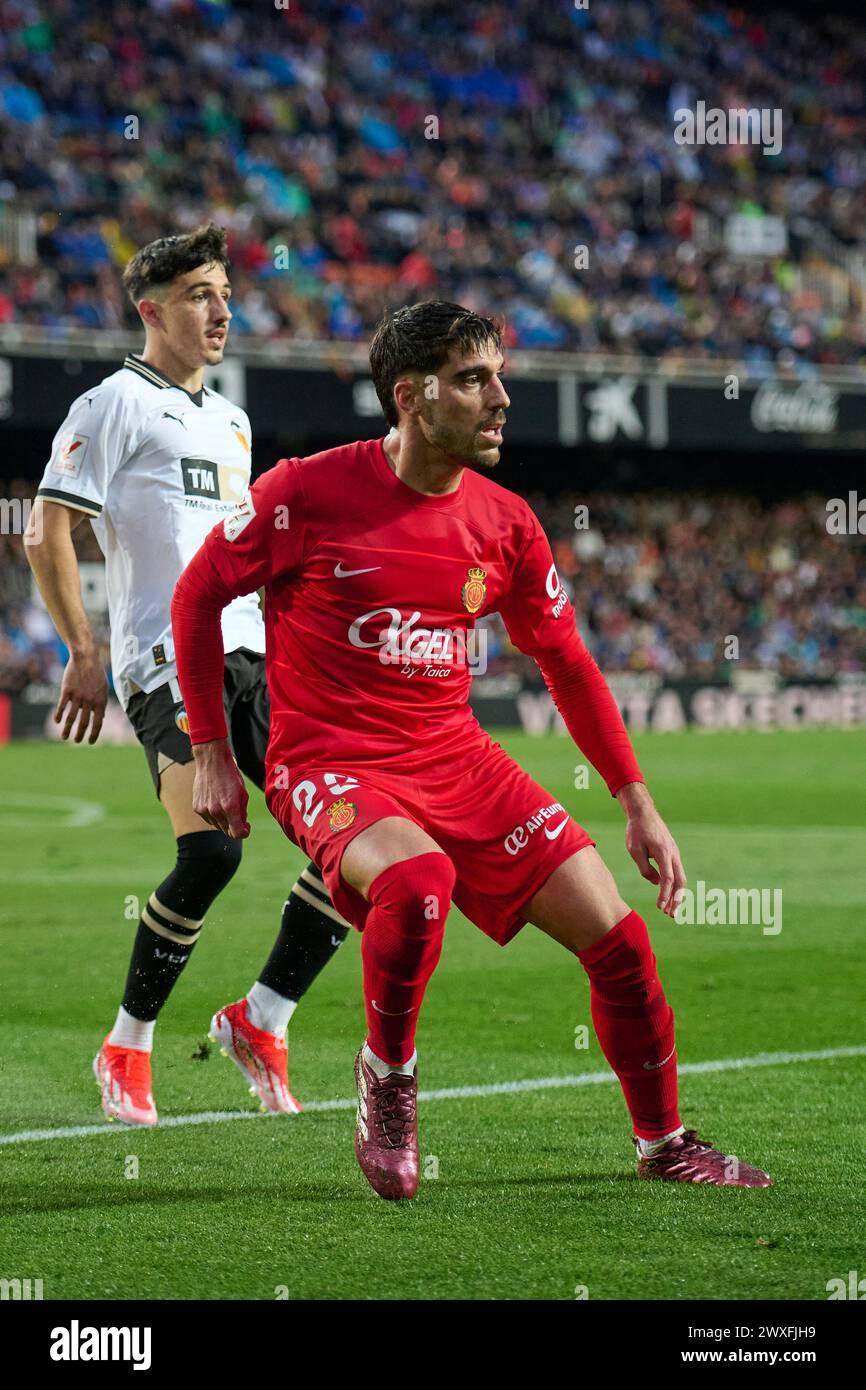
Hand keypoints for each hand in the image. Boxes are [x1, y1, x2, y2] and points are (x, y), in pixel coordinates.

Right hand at [55, 649, 107, 743]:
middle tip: (77, 741)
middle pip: (84, 723)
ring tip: (64, 737)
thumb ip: (102, 703)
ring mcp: (78, 696)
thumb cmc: (96, 673)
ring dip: (67, 729)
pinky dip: (59, 715)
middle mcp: (89, 700)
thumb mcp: (103, 688)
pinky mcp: (67, 690)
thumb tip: (102, 717)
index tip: (90, 742)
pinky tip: (57, 721)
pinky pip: (62, 706)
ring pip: (71, 717)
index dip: (94, 734)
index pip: (98, 722)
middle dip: (80, 735)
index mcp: (100, 701)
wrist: (86, 658)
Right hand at [192, 740, 249, 838]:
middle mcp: (216, 811)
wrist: (212, 762)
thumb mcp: (243, 792)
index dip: (245, 832)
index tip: (246, 826)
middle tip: (238, 816)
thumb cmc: (230, 775)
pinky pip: (208, 819)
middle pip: (227, 831)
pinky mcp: (197, 808)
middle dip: (235, 826)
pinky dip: (214, 815)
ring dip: (224, 821)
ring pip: (217, 826)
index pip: (238, 833)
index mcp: (230, 807)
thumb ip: (242, 811)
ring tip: (226, 805)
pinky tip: (216, 802)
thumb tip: (241, 825)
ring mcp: (204, 810)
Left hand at [616, 782, 686, 917]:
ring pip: (681, 878)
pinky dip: (675, 886)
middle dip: (677, 900)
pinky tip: (668, 895)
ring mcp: (675, 853)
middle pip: (680, 881)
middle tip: (671, 915)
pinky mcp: (673, 853)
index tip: (660, 908)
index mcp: (664, 853)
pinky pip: (677, 872)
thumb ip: (645, 868)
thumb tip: (656, 883)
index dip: (665, 895)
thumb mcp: (634, 850)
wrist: (644, 813)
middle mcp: (673, 854)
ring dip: (677, 895)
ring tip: (671, 910)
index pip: (668, 879)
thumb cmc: (636, 831)